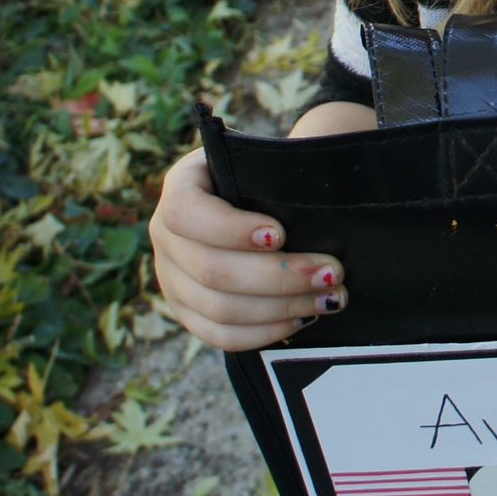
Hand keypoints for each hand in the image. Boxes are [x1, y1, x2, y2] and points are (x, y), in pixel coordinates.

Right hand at [149, 146, 346, 353]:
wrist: (260, 200)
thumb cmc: (271, 175)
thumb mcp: (270, 159)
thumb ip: (287, 168)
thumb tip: (320, 179)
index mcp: (180, 187)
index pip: (184, 212)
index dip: (230, 229)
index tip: (279, 233)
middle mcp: (165, 235)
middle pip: (212, 271)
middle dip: (279, 277)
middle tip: (331, 273)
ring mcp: (171, 279)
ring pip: (220, 309)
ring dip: (281, 307)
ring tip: (329, 297)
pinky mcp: (188, 312)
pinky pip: (221, 336)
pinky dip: (265, 331)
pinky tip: (302, 318)